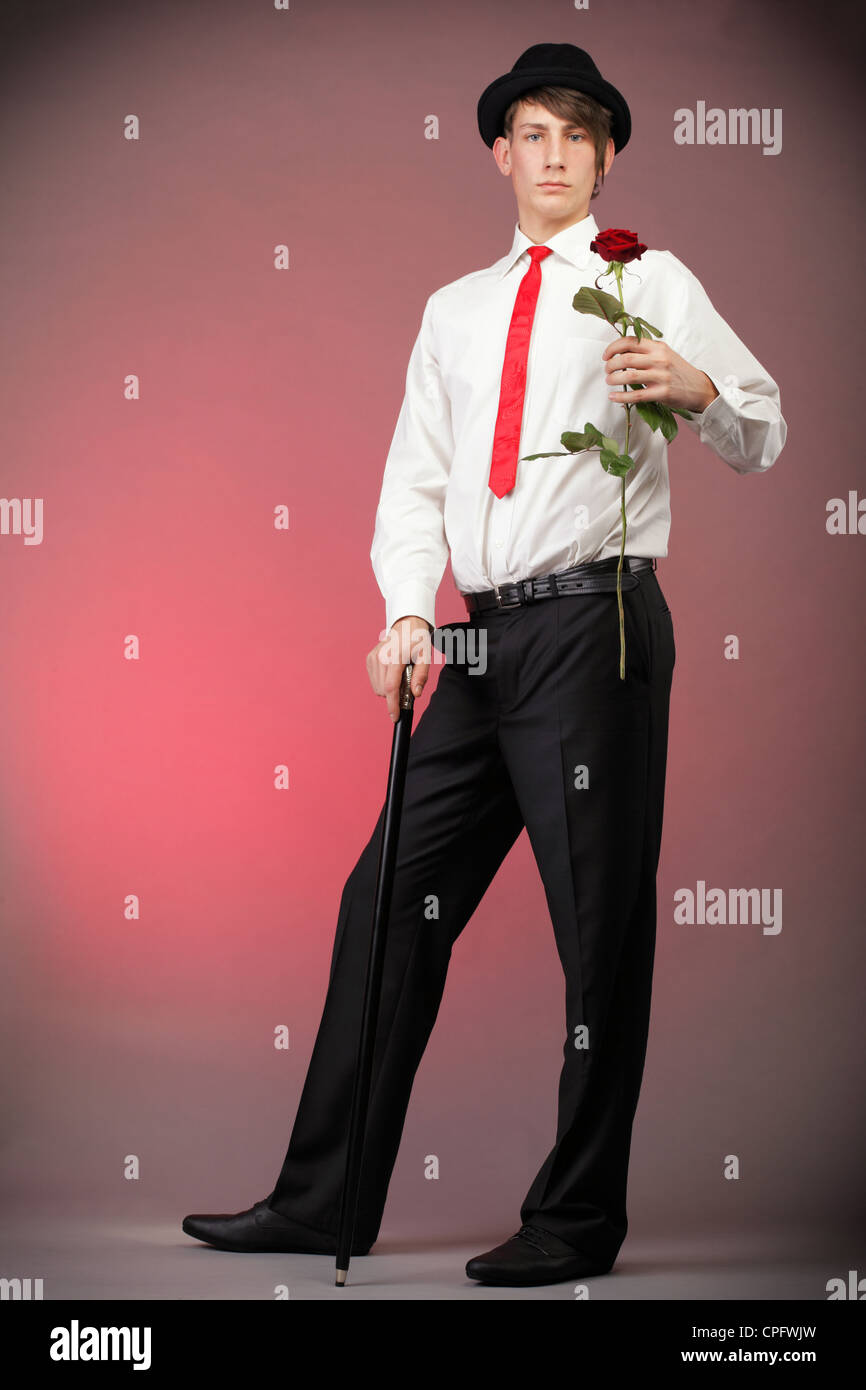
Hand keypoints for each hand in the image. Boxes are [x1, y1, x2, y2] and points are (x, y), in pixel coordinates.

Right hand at [366, 615, 431, 721]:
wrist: (406, 625)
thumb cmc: (417, 641)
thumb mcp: (425, 657)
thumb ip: (421, 676)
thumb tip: (415, 693)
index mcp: (396, 657)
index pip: (391, 687)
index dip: (393, 705)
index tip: (395, 717)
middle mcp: (381, 657)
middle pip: (383, 690)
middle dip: (394, 696)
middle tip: (406, 684)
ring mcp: (373, 658)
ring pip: (377, 688)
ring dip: (388, 689)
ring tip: (399, 675)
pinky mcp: (369, 659)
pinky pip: (374, 680)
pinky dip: (382, 682)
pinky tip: (391, 672)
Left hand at [602, 334, 718, 413]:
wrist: (698, 387)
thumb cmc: (677, 371)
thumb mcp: (664, 354)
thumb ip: (646, 351)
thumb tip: (620, 352)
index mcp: (658, 347)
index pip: (630, 341)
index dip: (613, 348)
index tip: (606, 356)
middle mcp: (659, 359)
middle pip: (626, 358)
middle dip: (610, 365)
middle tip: (607, 371)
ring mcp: (661, 376)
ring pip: (629, 376)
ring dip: (613, 379)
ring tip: (609, 381)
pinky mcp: (662, 393)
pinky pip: (636, 395)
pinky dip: (621, 397)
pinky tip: (613, 397)